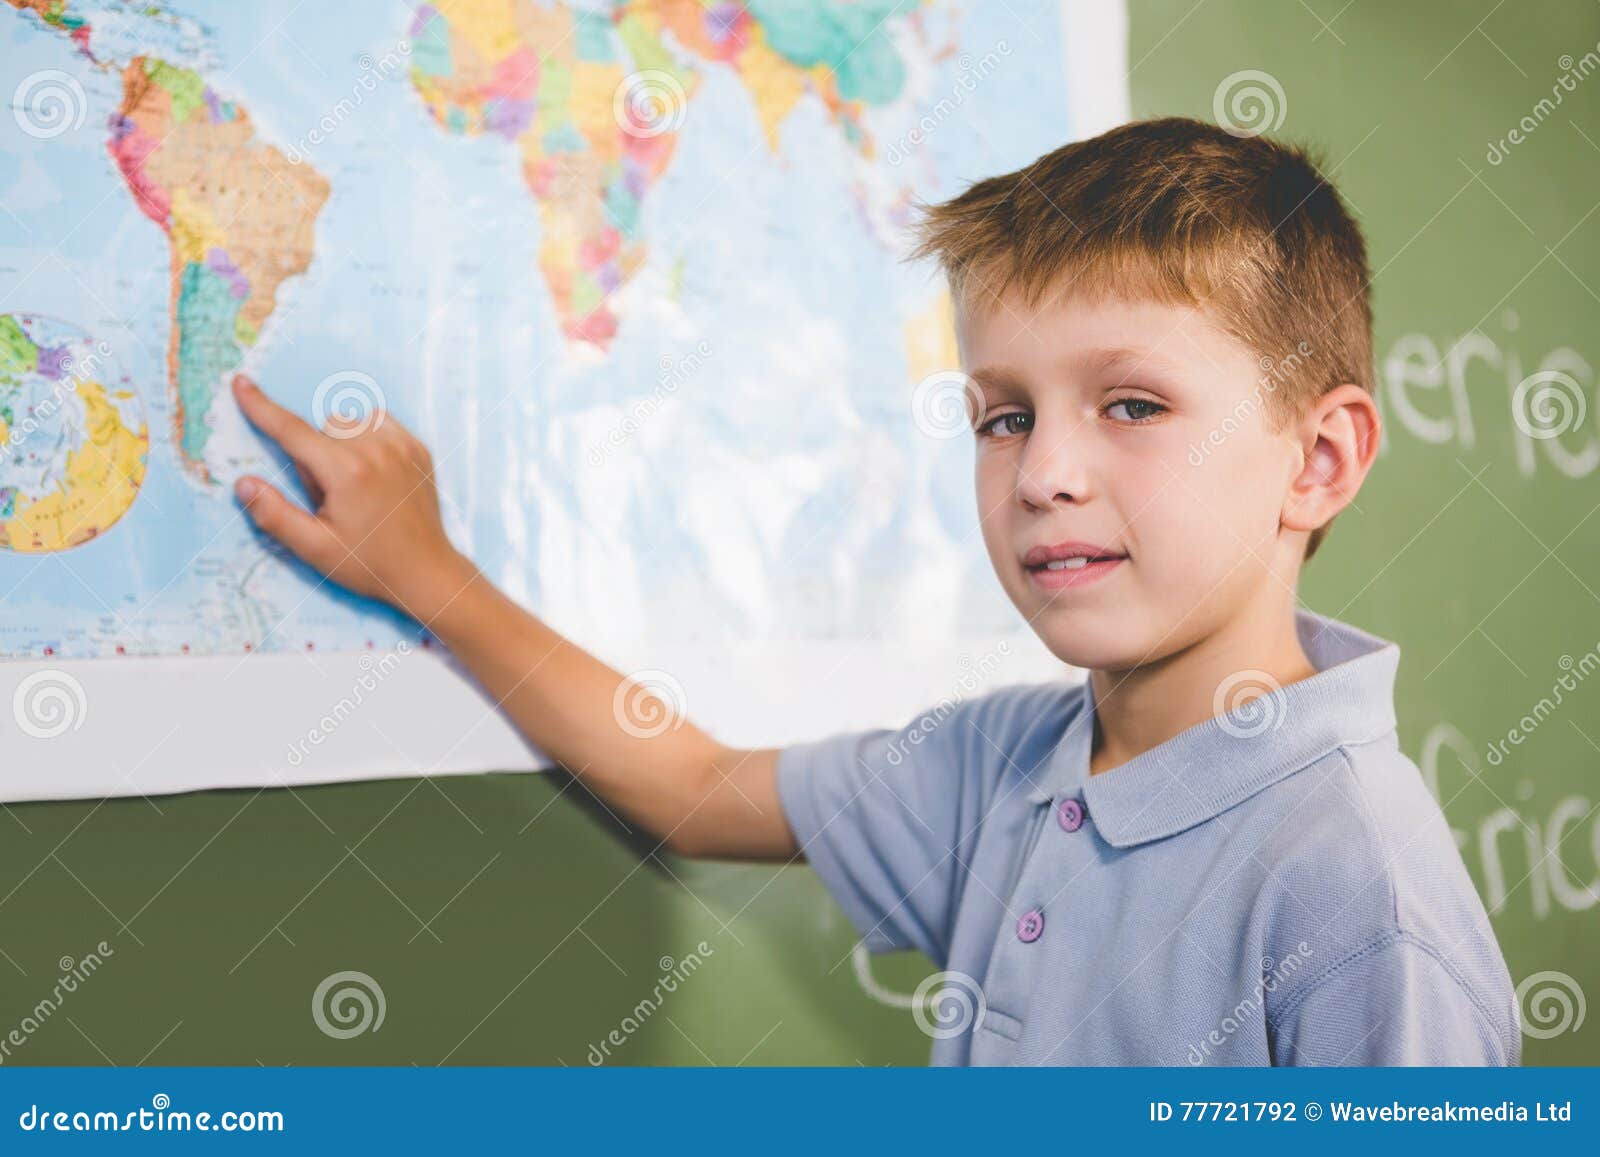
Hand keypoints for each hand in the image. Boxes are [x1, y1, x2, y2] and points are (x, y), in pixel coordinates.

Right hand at [231, 374, 471, 617]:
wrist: (426, 571)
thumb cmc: (369, 563)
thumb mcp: (314, 548)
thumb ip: (274, 515)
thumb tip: (243, 482)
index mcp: (347, 471)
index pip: (292, 431)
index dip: (262, 407)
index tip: (240, 382)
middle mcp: (377, 449)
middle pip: (322, 427)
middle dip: (315, 454)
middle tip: (332, 496)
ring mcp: (402, 445)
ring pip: (349, 421)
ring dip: (341, 443)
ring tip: (355, 486)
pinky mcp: (418, 447)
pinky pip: (378, 422)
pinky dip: (367, 438)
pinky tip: (373, 473)